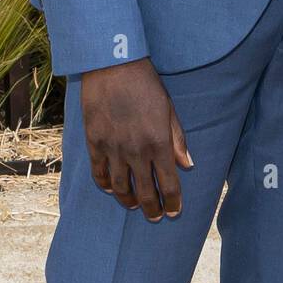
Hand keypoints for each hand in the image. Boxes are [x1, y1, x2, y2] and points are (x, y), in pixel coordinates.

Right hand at [81, 58, 192, 220]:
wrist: (113, 65)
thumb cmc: (146, 84)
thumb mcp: (168, 109)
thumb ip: (177, 139)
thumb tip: (187, 165)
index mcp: (159, 142)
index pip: (168, 184)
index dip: (172, 202)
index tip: (174, 211)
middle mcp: (136, 150)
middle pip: (145, 192)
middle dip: (152, 209)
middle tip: (155, 216)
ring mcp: (113, 148)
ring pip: (120, 187)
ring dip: (129, 201)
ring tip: (134, 205)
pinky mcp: (94, 142)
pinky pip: (99, 172)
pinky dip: (105, 185)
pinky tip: (111, 189)